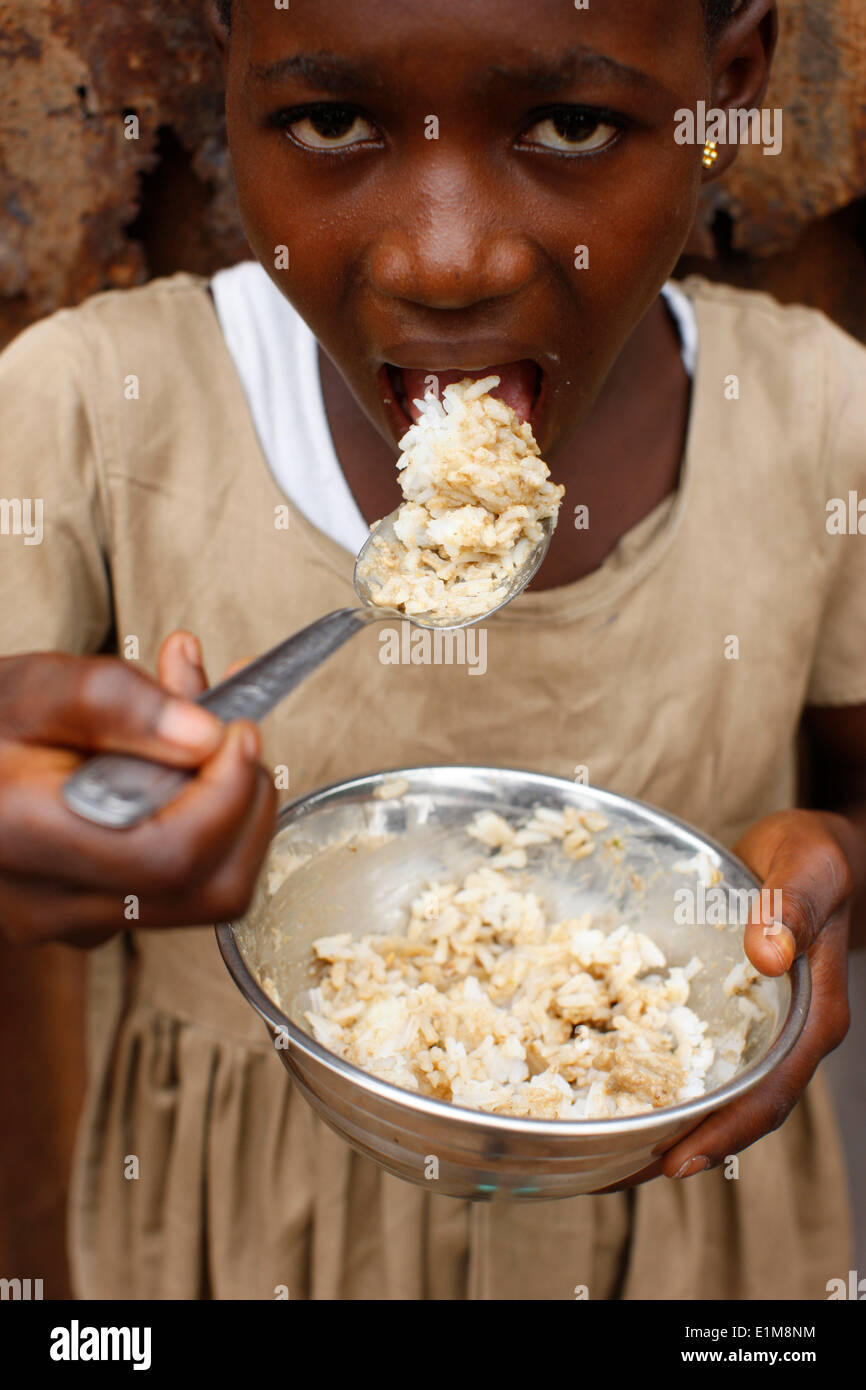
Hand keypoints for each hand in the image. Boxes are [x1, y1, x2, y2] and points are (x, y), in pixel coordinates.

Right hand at [0, 632, 276, 947]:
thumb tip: (204, 735)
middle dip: (246, 805)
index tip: (236, 729)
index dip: (227, 794)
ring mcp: (74, 922)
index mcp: (25, 839)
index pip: (170, 855)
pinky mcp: (96, 919)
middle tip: (236, 732)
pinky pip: (181, 887)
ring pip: (205, 894)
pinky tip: (183, 764)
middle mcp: (50, 903)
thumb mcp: (36, 689)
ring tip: (210, 731)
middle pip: (208, 890)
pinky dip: (206, 823)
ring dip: (233, 809)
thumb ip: (117, 703)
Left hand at [593, 808, 851, 1190]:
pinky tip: (615, 1087)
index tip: (675, 1161)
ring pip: (716, 1093)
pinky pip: (697, 1056)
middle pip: (739, 1111)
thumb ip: (791, 907)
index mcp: (811, 1016)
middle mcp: (786, 1035)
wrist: (809, 850)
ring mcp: (758, 1029)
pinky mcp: (730, 1014)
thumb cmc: (814, 856)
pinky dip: (661, 1079)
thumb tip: (766, 954)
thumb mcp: (809, 868)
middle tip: (616, 1174)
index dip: (725, 1131)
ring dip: (668, 1125)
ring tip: (606, 1155)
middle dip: (682, 1146)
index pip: (770, 1092)